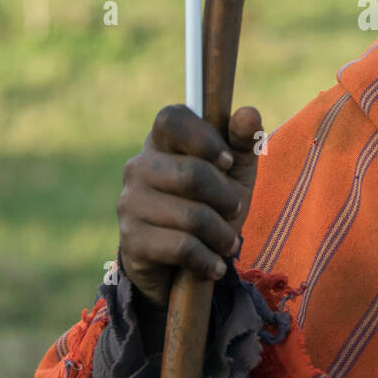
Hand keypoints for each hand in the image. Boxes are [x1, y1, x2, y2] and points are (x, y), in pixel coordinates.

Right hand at [117, 104, 263, 306]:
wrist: (181, 262)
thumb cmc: (211, 204)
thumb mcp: (234, 173)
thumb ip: (243, 142)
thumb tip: (248, 112)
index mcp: (161, 141)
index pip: (171, 119)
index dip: (204, 138)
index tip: (227, 163)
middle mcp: (138, 167)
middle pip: (191, 173)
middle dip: (226, 198)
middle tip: (236, 210)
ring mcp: (130, 203)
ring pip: (191, 216)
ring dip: (222, 235)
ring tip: (228, 244)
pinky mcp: (130, 240)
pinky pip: (181, 247)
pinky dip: (207, 260)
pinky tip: (213, 265)